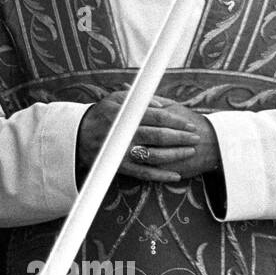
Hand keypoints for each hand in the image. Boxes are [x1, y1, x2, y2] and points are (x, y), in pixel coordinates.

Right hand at [77, 91, 207, 183]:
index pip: (157, 118)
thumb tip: (163, 105)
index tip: (189, 124)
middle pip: (159, 136)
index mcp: (125, 115)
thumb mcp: (116, 99)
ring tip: (190, 152)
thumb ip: (139, 100)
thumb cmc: (103, 114)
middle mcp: (125, 134)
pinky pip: (144, 174)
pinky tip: (176, 175)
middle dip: (181, 137)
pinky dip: (160, 175)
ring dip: (176, 155)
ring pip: (154, 155)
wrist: (79, 135)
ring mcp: (123, 152)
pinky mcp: (121, 167)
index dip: (176, 121)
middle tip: (196, 138)